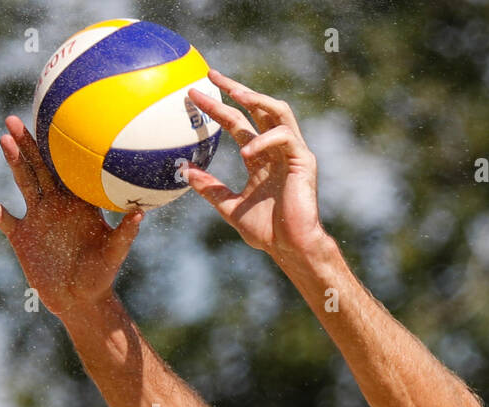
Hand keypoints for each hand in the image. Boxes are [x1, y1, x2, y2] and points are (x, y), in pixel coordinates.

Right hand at [0, 116, 142, 316]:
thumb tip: (141, 214)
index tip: (54, 120)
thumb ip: (125, 234)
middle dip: (28, 143)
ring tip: (4, 139)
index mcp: (78, 203)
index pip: (68, 168)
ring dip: (13, 161)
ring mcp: (37, 217)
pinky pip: (0, 216)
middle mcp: (56, 204)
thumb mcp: (114, 255)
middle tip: (15, 118)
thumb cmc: (100, 276)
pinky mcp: (21, 235)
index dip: (60, 146)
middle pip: (40, 166)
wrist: (78, 299)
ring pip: (22, 182)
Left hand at [184, 70, 330, 262]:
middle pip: (257, 107)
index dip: (217, 107)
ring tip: (234, 93)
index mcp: (259, 156)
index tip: (194, 95)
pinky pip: (284, 137)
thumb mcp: (229, 207)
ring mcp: (291, 152)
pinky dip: (264, 139)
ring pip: (277, 110)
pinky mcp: (304, 160)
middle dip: (236, 88)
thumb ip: (210, 188)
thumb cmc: (267, 231)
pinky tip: (247, 150)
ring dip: (256, 98)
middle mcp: (275, 149)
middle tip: (211, 76)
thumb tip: (184, 171)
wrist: (291, 247)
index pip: (237, 123)